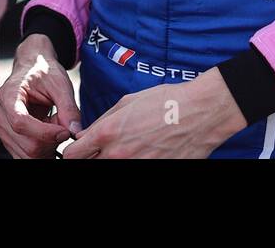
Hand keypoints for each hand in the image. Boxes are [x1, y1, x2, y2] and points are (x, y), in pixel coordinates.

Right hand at [0, 34, 80, 158]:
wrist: (33, 69)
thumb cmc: (44, 73)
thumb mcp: (60, 84)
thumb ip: (68, 107)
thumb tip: (74, 131)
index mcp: (8, 95)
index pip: (21, 123)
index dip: (45, 133)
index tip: (65, 132)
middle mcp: (0, 114)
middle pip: (27, 144)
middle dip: (51, 140)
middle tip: (63, 124)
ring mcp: (2, 128)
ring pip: (28, 154)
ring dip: (48, 146)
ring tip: (55, 125)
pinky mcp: (9, 138)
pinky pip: (26, 155)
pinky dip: (43, 149)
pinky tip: (48, 132)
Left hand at [63, 69, 245, 158]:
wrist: (201, 114)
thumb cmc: (166, 102)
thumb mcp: (127, 102)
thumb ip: (102, 121)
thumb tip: (84, 136)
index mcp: (108, 133)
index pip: (73, 155)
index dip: (75, 152)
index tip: (81, 150)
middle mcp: (118, 155)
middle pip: (89, 165)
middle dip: (93, 157)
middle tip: (105, 149)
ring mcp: (137, 167)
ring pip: (111, 169)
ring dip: (114, 160)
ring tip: (130, 149)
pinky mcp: (154, 172)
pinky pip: (134, 172)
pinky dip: (134, 163)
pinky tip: (146, 154)